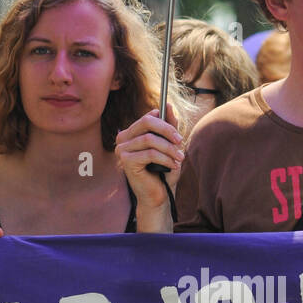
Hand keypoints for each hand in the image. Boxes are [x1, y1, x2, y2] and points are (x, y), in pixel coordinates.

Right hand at [115, 110, 184, 229]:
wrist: (158, 196)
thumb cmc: (163, 171)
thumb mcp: (169, 145)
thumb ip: (168, 126)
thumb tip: (168, 105)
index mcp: (131, 134)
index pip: (147, 118)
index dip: (164, 122)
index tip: (177, 134)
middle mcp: (122, 139)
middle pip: (146, 122)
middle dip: (168, 131)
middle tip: (180, 141)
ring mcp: (122, 150)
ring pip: (150, 139)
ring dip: (169, 149)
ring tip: (179, 158)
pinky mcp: (126, 161)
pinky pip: (150, 153)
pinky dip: (165, 159)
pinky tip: (172, 165)